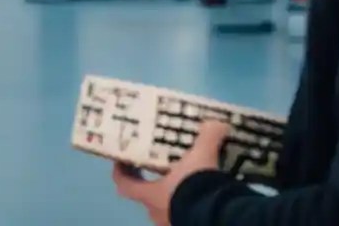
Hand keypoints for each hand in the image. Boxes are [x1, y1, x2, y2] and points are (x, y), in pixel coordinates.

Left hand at [113, 119, 230, 225]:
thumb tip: (217, 122)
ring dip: (173, 197)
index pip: (125, 185)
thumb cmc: (196, 185)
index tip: (123, 160)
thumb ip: (207, 137)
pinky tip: (203, 197)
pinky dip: (188, 206)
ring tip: (187, 182)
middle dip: (153, 185)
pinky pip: (183, 215)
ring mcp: (171, 223)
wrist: (217, 216)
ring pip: (165, 208)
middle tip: (163, 170)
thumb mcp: (202, 155)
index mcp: (150, 194)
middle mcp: (156, 212)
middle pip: (146, 197)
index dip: (121, 172)